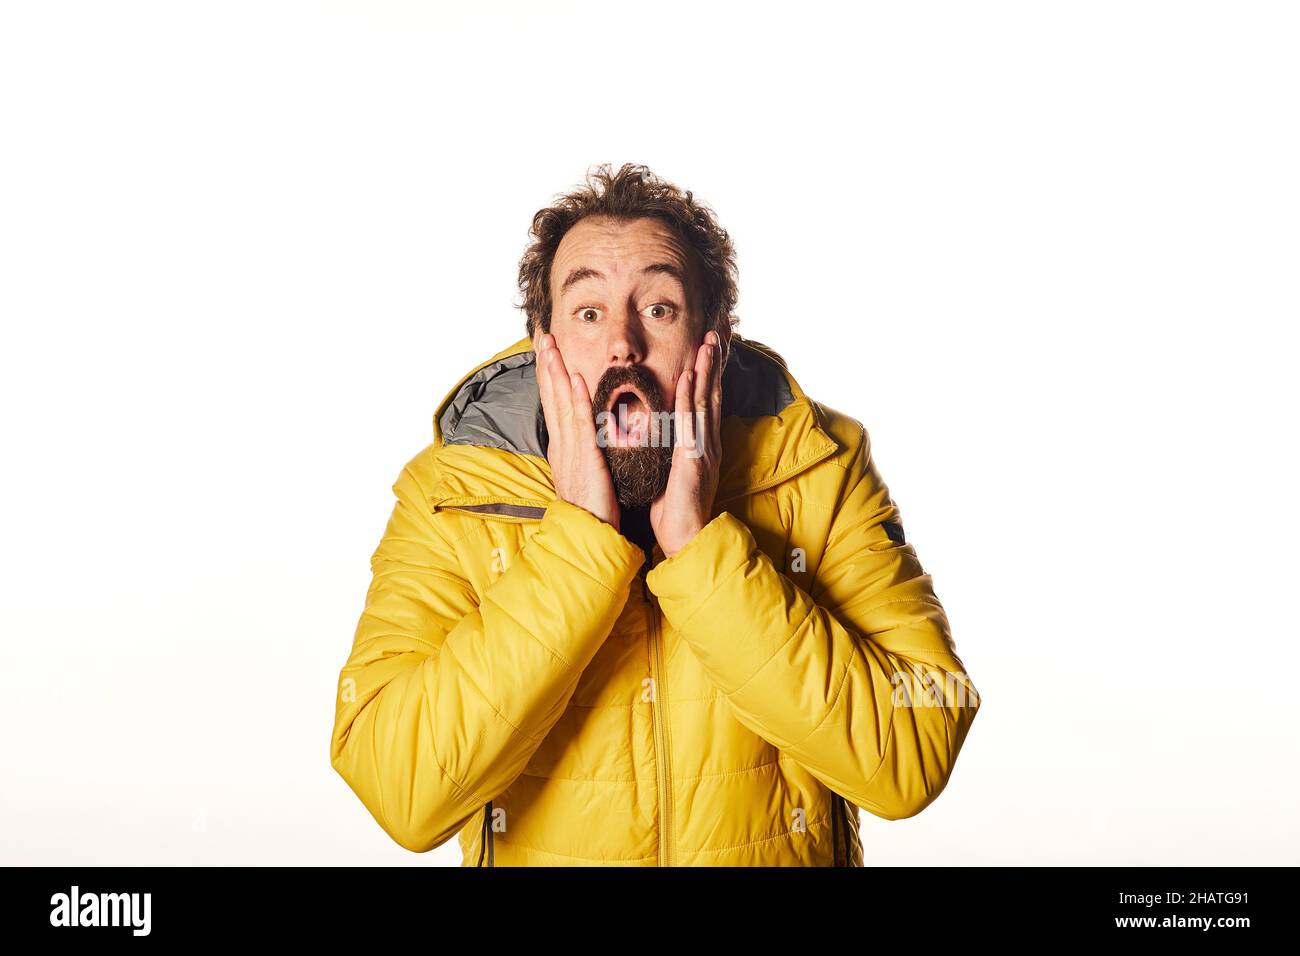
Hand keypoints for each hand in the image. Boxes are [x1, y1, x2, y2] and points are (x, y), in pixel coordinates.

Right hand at [534, 332, 620, 530]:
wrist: (588, 536)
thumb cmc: (591, 508)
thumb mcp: (585, 472)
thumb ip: (584, 449)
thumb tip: (585, 431)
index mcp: (563, 446)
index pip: (554, 401)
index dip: (549, 373)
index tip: (546, 347)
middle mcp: (562, 444)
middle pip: (551, 396)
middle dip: (546, 363)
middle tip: (541, 332)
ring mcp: (571, 451)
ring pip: (561, 404)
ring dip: (556, 372)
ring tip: (552, 345)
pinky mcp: (585, 460)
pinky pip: (581, 426)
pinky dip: (577, 401)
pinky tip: (575, 380)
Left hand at [650, 329, 723, 557]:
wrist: (685, 538)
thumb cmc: (674, 509)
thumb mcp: (670, 471)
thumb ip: (668, 448)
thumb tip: (656, 429)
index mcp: (701, 443)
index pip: (707, 399)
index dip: (710, 370)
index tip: (711, 344)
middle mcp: (707, 442)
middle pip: (713, 392)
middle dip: (716, 360)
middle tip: (719, 329)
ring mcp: (703, 450)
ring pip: (705, 402)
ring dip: (707, 370)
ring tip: (709, 342)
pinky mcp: (693, 460)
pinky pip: (690, 424)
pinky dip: (690, 399)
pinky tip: (690, 378)